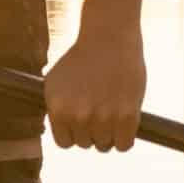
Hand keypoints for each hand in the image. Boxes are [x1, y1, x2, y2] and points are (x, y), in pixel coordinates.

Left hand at [45, 24, 144, 150]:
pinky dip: (125, 138)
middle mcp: (79, 117)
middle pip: (86, 144)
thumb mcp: (56, 82)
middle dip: (93, 130)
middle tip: (100, 109)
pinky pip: (124, 145)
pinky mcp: (127, 116)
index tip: (82, 120)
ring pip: (105, 145)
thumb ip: (56, 109)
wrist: (109, 36)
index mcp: (59, 110)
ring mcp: (103, 118)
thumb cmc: (82, 57)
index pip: (65, 142)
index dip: (75, 131)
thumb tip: (61, 131)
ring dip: (109, 133)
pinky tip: (125, 122)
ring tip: (112, 112)